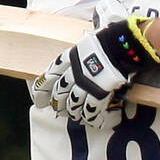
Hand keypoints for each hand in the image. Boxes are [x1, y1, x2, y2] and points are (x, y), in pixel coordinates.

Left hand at [31, 16, 159, 128]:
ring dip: (72, 111)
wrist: (120, 44)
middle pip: (59, 92)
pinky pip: (89, 108)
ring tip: (74, 115)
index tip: (39, 99)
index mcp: (69, 58)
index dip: (42, 89)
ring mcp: (85, 82)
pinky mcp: (98, 91)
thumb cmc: (107, 41)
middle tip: (57, 110)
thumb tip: (78, 58)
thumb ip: (79, 54)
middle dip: (57, 103)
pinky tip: (88, 118)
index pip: (50, 75)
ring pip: (73, 102)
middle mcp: (74, 71)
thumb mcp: (85, 44)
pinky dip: (88, 115)